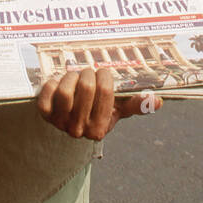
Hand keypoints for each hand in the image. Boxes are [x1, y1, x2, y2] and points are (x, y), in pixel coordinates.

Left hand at [37, 67, 160, 140]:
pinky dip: (53, 82)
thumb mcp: (118, 110)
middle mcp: (78, 130)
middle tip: (89, 72)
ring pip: (65, 90)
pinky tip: (59, 82)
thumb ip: (136, 105)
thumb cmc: (99, 111)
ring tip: (75, 76)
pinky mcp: (44, 114)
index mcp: (99, 129)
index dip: (105, 76)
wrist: (72, 121)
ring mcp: (59, 123)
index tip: (103, 73)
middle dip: (89, 73)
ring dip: (71, 76)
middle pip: (86, 87)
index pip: (106, 91)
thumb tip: (157, 101)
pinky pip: (47, 92)